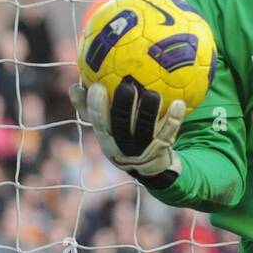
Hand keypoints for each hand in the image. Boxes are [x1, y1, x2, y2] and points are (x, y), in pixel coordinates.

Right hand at [70, 79, 184, 185]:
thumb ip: (90, 108)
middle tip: (126, 86)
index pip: (98, 123)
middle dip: (121, 107)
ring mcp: (142, 153)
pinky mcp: (161, 153)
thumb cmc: (125, 137)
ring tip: (153, 93)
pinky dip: (173, 118)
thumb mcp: (106, 126)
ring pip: (145, 131)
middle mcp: (122, 149)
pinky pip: (168, 133)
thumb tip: (74, 87)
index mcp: (106, 139)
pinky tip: (178, 103)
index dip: (95, 107)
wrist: (152, 167)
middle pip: (120, 127)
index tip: (96, 86)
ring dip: (148, 112)